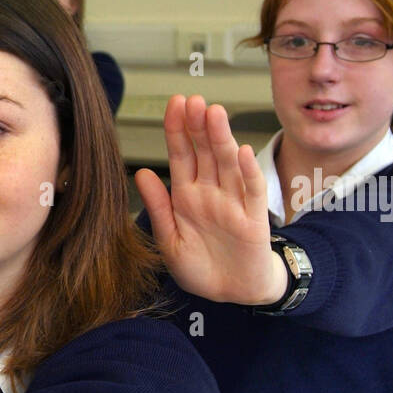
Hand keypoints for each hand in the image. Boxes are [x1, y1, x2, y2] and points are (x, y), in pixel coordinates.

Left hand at [134, 95, 286, 304]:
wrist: (232, 293)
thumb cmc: (201, 266)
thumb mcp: (169, 239)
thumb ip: (157, 207)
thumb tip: (140, 173)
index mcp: (186, 196)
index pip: (181, 155)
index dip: (177, 130)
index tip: (174, 104)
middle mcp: (210, 193)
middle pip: (205, 152)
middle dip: (198, 126)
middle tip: (192, 99)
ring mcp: (233, 203)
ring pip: (227, 164)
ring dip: (221, 139)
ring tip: (214, 113)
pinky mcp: (253, 219)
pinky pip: (251, 192)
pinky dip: (247, 172)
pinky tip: (241, 152)